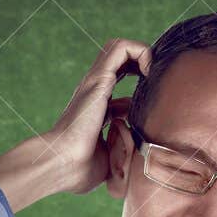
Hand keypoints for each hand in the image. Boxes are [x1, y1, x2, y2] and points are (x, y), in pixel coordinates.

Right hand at [0, 38, 151, 211]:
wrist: (61, 164)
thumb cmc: (81, 169)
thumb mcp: (110, 156)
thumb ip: (124, 148)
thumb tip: (138, 148)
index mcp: (96, 107)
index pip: (119, 81)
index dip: (140, 84)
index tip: (154, 99)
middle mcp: (94, 91)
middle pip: (119, 58)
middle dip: (142, 62)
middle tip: (155, 81)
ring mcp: (95, 82)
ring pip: (119, 47)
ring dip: (141, 53)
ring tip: (152, 75)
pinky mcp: (98, 79)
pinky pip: (121, 48)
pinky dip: (141, 52)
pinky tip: (149, 74)